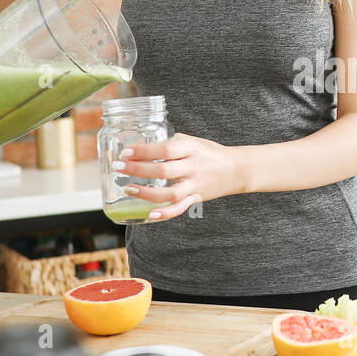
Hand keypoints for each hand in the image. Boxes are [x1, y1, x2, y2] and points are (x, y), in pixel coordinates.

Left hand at [114, 133, 246, 221]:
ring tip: (129, 189)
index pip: (166, 150)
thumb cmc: (211, 152)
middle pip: (164, 171)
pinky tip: (150, 214)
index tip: (127, 152)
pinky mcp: (196, 198)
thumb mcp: (194, 141)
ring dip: (147, 193)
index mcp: (192, 149)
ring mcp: (195, 185)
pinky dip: (165, 213)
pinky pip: (180, 208)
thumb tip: (144, 145)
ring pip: (170, 193)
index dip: (145, 151)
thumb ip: (172, 143)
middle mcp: (193, 167)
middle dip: (138, 170)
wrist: (237, 169)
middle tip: (119, 168)